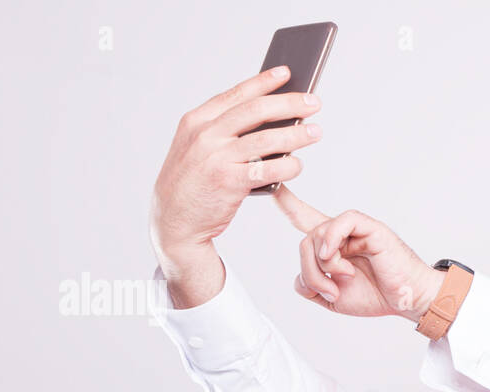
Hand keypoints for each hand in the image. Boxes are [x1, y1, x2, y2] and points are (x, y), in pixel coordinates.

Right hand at [148, 65, 323, 272]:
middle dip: (289, 104)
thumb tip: (270, 120)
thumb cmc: (192, 183)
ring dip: (296, 135)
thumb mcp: (197, 148)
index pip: (236, 95)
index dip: (263, 82)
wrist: (174, 220)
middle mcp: (205, 135)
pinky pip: (267, 170)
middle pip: (256, 111)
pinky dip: (287, 167)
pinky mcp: (228, 182)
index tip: (286, 73)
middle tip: (314, 103)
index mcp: (197, 121)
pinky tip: (298, 165)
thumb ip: (223, 132)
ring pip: (266, 139)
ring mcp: (216, 157)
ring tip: (315, 132)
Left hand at [272, 184, 443, 321]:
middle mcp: (342, 234)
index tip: (273, 187)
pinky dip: (332, 239)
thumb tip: (300, 276)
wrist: (406, 301)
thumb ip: (310, 286)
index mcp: (334, 247)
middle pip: (306, 240)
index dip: (289, 204)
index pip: (306, 219)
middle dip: (309, 271)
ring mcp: (356, 230)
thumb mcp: (332, 298)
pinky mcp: (370, 228)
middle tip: (327, 291)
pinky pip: (341, 221)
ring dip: (323, 265)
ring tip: (342, 280)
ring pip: (318, 235)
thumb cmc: (377, 296)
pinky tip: (336, 257)